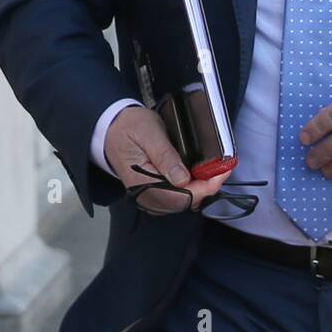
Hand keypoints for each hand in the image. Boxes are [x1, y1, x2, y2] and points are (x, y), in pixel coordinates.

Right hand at [104, 105, 232, 212]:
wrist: (110, 128)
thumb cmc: (128, 127)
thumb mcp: (149, 133)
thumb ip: (166, 157)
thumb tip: (183, 179)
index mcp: (141, 183)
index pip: (179, 197)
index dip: (204, 188)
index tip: (220, 172)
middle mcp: (145, 195)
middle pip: (183, 203)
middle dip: (206, 188)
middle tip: (221, 168)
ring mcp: (148, 195)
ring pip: (181, 202)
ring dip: (200, 189)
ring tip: (214, 170)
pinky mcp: (152, 191)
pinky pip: (175, 197)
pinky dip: (191, 188)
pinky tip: (199, 175)